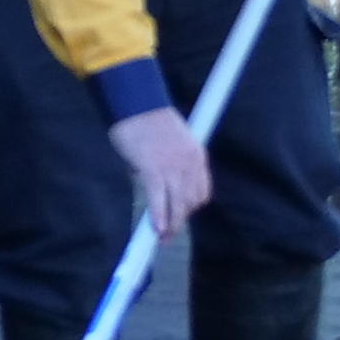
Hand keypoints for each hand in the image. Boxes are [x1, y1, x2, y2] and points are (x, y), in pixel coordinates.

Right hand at [105, 105, 213, 236]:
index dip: (191, 207)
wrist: (137, 103)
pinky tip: (155, 228)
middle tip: (169, 233)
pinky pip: (158, 199)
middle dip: (181, 220)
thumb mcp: (171, 141)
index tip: (180, 215)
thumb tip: (153, 184)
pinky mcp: (153, 169)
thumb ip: (169, 163)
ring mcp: (172, 168)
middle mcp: (189, 164)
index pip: (202, 191)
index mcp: (196, 156)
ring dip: (171, 225)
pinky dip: (158, 216)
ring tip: (163, 237)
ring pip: (178, 205)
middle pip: (191, 202)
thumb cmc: (148, 119)